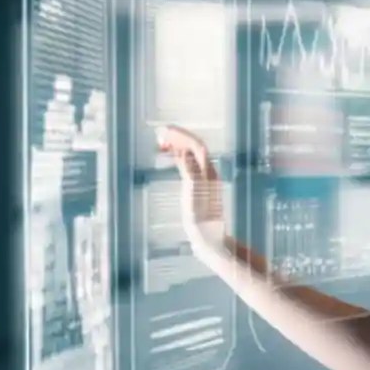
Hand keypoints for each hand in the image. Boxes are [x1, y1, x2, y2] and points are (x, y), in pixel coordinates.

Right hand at [155, 125, 224, 249]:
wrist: (209, 239)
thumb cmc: (201, 222)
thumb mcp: (193, 197)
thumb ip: (190, 173)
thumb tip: (184, 152)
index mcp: (208, 174)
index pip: (197, 146)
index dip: (182, 135)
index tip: (166, 129)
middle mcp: (208, 173)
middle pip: (195, 147)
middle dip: (178, 137)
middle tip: (160, 134)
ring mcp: (204, 179)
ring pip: (192, 155)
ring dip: (178, 145)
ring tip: (161, 142)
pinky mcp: (199, 187)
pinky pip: (189, 164)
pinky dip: (179, 157)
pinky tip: (170, 156)